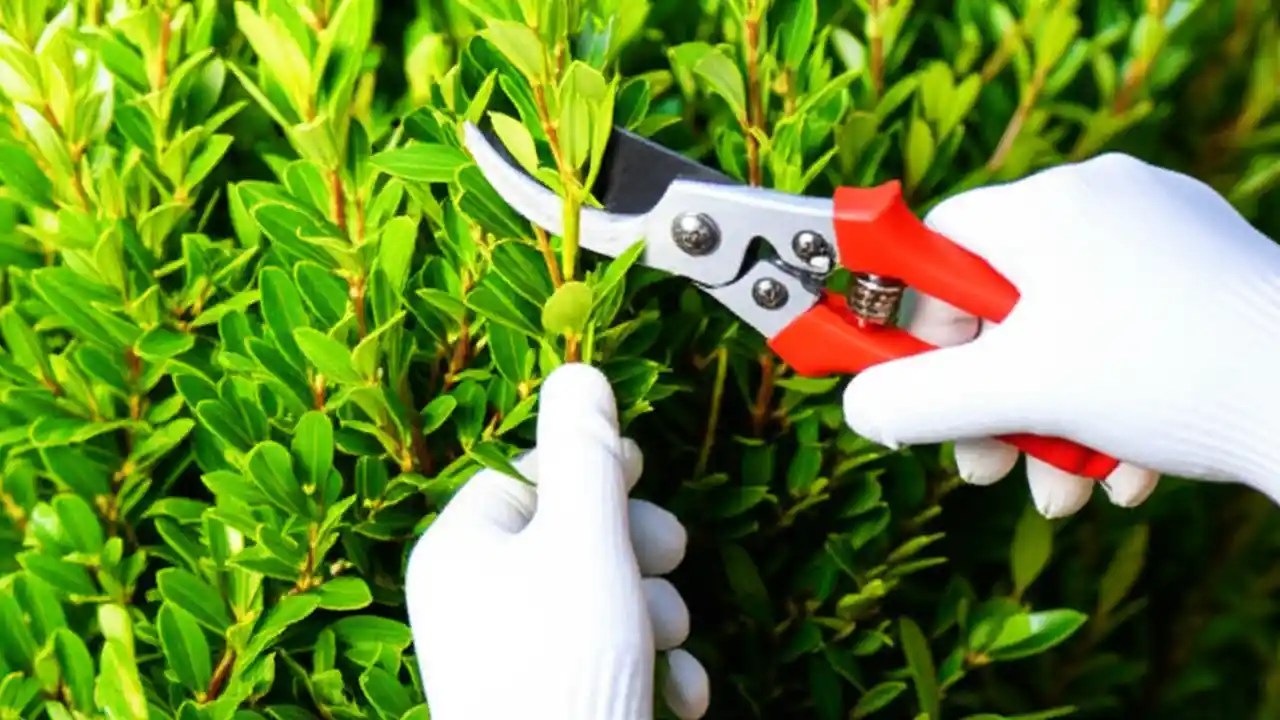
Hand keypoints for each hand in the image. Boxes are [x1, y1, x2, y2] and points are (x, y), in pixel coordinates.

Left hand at [404, 364, 709, 719]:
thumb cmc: (564, 669)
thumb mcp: (584, 541)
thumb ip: (588, 453)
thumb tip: (579, 370)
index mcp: (462, 549)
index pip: (529, 475)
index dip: (591, 471)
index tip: (637, 473)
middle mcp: (475, 599)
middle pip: (570, 535)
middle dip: (635, 546)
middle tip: (670, 555)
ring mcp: (510, 655)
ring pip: (598, 598)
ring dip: (652, 609)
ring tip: (670, 640)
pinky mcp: (547, 699)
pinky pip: (603, 655)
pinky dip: (648, 664)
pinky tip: (679, 692)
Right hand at [843, 153, 1279, 515]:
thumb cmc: (1172, 375)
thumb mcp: (1019, 394)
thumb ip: (917, 400)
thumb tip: (859, 408)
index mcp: (1049, 206)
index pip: (938, 247)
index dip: (914, 325)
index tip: (915, 386)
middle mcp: (1104, 202)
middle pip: (1002, 304)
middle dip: (990, 402)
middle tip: (987, 466)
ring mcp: (1163, 236)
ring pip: (1066, 334)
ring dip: (1050, 422)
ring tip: (1066, 491)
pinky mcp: (1207, 276)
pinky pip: (1125, 337)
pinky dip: (1110, 406)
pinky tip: (1126, 471)